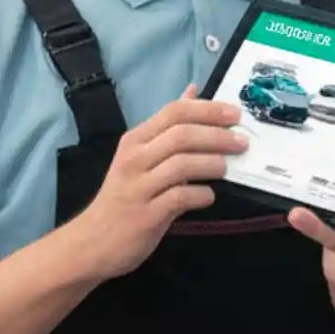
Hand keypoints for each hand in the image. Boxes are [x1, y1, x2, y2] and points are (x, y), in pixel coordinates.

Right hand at [72, 85, 247, 280]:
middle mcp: (135, 158)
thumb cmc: (124, 196)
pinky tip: (209, 196)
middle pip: (181, 135)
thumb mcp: (141, 156)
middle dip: (217, 135)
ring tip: (228, 167)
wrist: (92, 242)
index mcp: (135, 140)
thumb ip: (168, 126)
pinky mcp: (146, 215)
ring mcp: (139, 187)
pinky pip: (180, 198)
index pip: (174, 112)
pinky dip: (201, 195)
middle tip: (242, 141)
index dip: (208, 110)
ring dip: (212, 163)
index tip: (235, 114)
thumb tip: (193, 91)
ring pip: (182, 164)